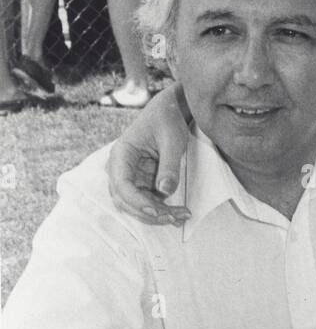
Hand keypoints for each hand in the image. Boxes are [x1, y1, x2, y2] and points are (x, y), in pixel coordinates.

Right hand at [106, 86, 191, 225]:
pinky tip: (179, 213)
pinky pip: (148, 200)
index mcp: (121, 154)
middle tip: (175, 217)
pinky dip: (162, 209)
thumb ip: (169, 165)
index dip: (137, 202)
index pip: (122, 185)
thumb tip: (165, 191)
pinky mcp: (142, 181)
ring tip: (182, 216)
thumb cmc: (167, 119)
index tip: (157, 211)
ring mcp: (131, 177)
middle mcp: (121, 168)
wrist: (170, 110)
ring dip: (157, 214)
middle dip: (150, 212)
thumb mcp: (172, 140)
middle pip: (126, 200)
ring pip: (137, 205)